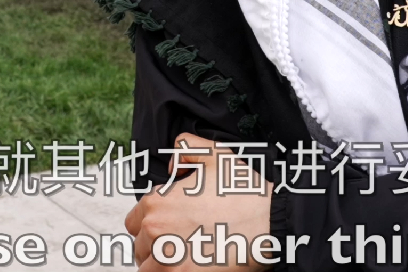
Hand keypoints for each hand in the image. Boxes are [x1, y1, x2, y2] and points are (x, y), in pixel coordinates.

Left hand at [125, 133, 273, 271]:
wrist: (272, 222)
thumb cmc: (245, 192)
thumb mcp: (214, 154)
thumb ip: (185, 148)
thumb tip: (174, 166)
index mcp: (156, 203)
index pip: (134, 222)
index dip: (151, 224)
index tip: (171, 227)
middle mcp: (155, 230)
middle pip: (140, 247)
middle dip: (155, 245)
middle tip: (181, 244)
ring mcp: (166, 258)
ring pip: (147, 268)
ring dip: (160, 264)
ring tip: (184, 258)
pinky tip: (189, 267)